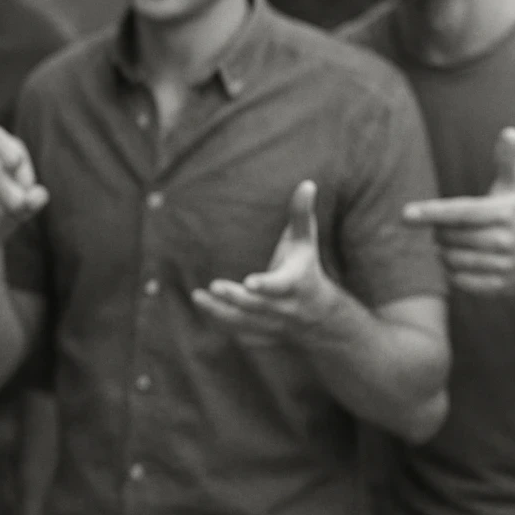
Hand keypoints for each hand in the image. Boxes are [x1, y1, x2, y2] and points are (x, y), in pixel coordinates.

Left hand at [192, 180, 339, 346]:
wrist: (317, 315)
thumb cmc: (306, 268)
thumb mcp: (306, 243)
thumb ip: (302, 215)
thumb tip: (307, 183)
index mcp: (294, 283)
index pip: (280, 286)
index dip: (266, 285)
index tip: (249, 282)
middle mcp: (282, 306)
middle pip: (258, 305)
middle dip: (236, 298)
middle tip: (214, 287)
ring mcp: (269, 322)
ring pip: (244, 321)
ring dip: (219, 311)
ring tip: (197, 297)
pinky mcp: (258, 330)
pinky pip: (236, 328)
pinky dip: (218, 318)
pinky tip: (200, 303)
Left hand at [402, 127, 514, 295]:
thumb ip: (507, 160)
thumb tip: (509, 131)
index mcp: (505, 213)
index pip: (460, 213)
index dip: (431, 213)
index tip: (405, 214)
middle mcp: (505, 240)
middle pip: (448, 237)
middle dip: (439, 232)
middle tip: (449, 227)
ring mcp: (503, 266)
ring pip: (449, 259)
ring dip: (443, 251)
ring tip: (456, 243)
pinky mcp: (498, 288)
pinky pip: (457, 280)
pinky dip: (452, 271)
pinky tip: (462, 261)